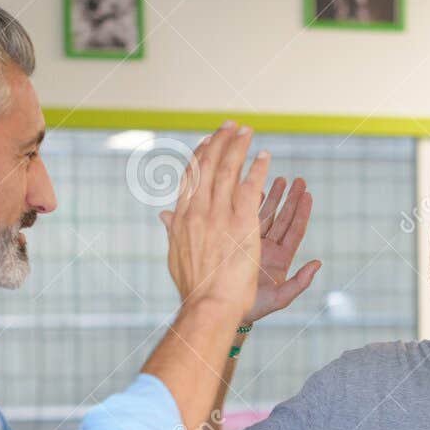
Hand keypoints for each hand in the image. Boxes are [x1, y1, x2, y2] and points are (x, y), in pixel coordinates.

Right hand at [160, 124, 268, 315]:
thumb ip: (172, 230)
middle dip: (219, 142)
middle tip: (229, 125)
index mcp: (183, 217)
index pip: (191, 178)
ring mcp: (220, 215)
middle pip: (209, 166)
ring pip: (229, 170)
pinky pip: (250, 187)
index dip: (199, 156)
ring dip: (238, 147)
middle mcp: (199, 211)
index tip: (206, 141)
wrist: (208, 304)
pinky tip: (264, 155)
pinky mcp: (242, 223)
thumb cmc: (193, 287)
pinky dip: (257, 169)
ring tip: (247, 131)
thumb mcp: (176, 255)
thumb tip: (164, 215)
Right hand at [245, 176, 320, 321]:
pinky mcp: (239, 241)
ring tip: (281, 179)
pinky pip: (248, 219)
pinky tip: (255, 189)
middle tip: (299, 180)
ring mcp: (255, 243)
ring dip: (274, 197)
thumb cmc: (256, 307)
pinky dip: (252, 204)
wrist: (227, 308)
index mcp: (282, 259)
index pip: (295, 230)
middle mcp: (270, 248)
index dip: (302, 212)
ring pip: (267, 215)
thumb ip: (300, 282)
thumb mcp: (281, 298)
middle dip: (291, 198)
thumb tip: (318, 263)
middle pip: (284, 218)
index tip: (308, 194)